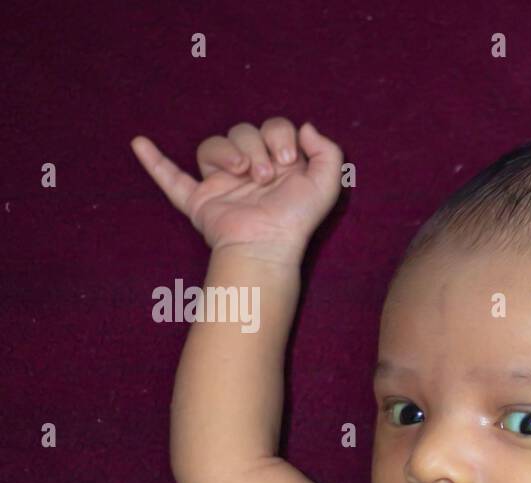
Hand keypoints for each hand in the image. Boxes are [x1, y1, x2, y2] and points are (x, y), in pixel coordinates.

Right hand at [130, 117, 342, 263]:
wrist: (267, 246)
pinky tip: (139, 143)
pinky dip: (154, 162)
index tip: (287, 159)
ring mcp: (221, 185)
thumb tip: (306, 126)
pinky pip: (171, 179)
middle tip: (265, 176)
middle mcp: (250, 171)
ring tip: (242, 174)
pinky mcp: (198, 200)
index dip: (278, 134)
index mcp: (278, 166)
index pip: (272, 127)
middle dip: (255, 147)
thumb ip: (329, 152)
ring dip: (227, 153)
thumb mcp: (327, 184)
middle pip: (242, 131)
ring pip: (212, 145)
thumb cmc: (297, 219)